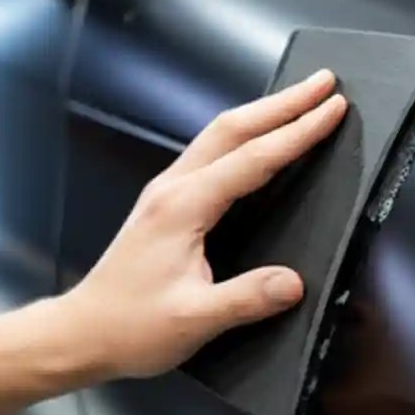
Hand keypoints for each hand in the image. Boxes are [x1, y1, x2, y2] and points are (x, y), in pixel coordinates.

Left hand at [56, 70, 346, 379]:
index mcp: (183, 207)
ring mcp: (166, 193)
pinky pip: (210, 154)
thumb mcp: (194, 320)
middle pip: (233, 128)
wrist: (82, 332)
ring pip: (219, 136)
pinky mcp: (165, 205)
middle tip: (324, 82)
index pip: (252, 159)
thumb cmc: (130, 327)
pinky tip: (257, 141)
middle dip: (283, 103)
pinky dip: (243, 136)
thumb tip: (293, 282)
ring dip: (263, 114)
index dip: (297, 132)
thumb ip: (246, 299)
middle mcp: (172, 189)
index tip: (332, 109)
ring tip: (300, 100)